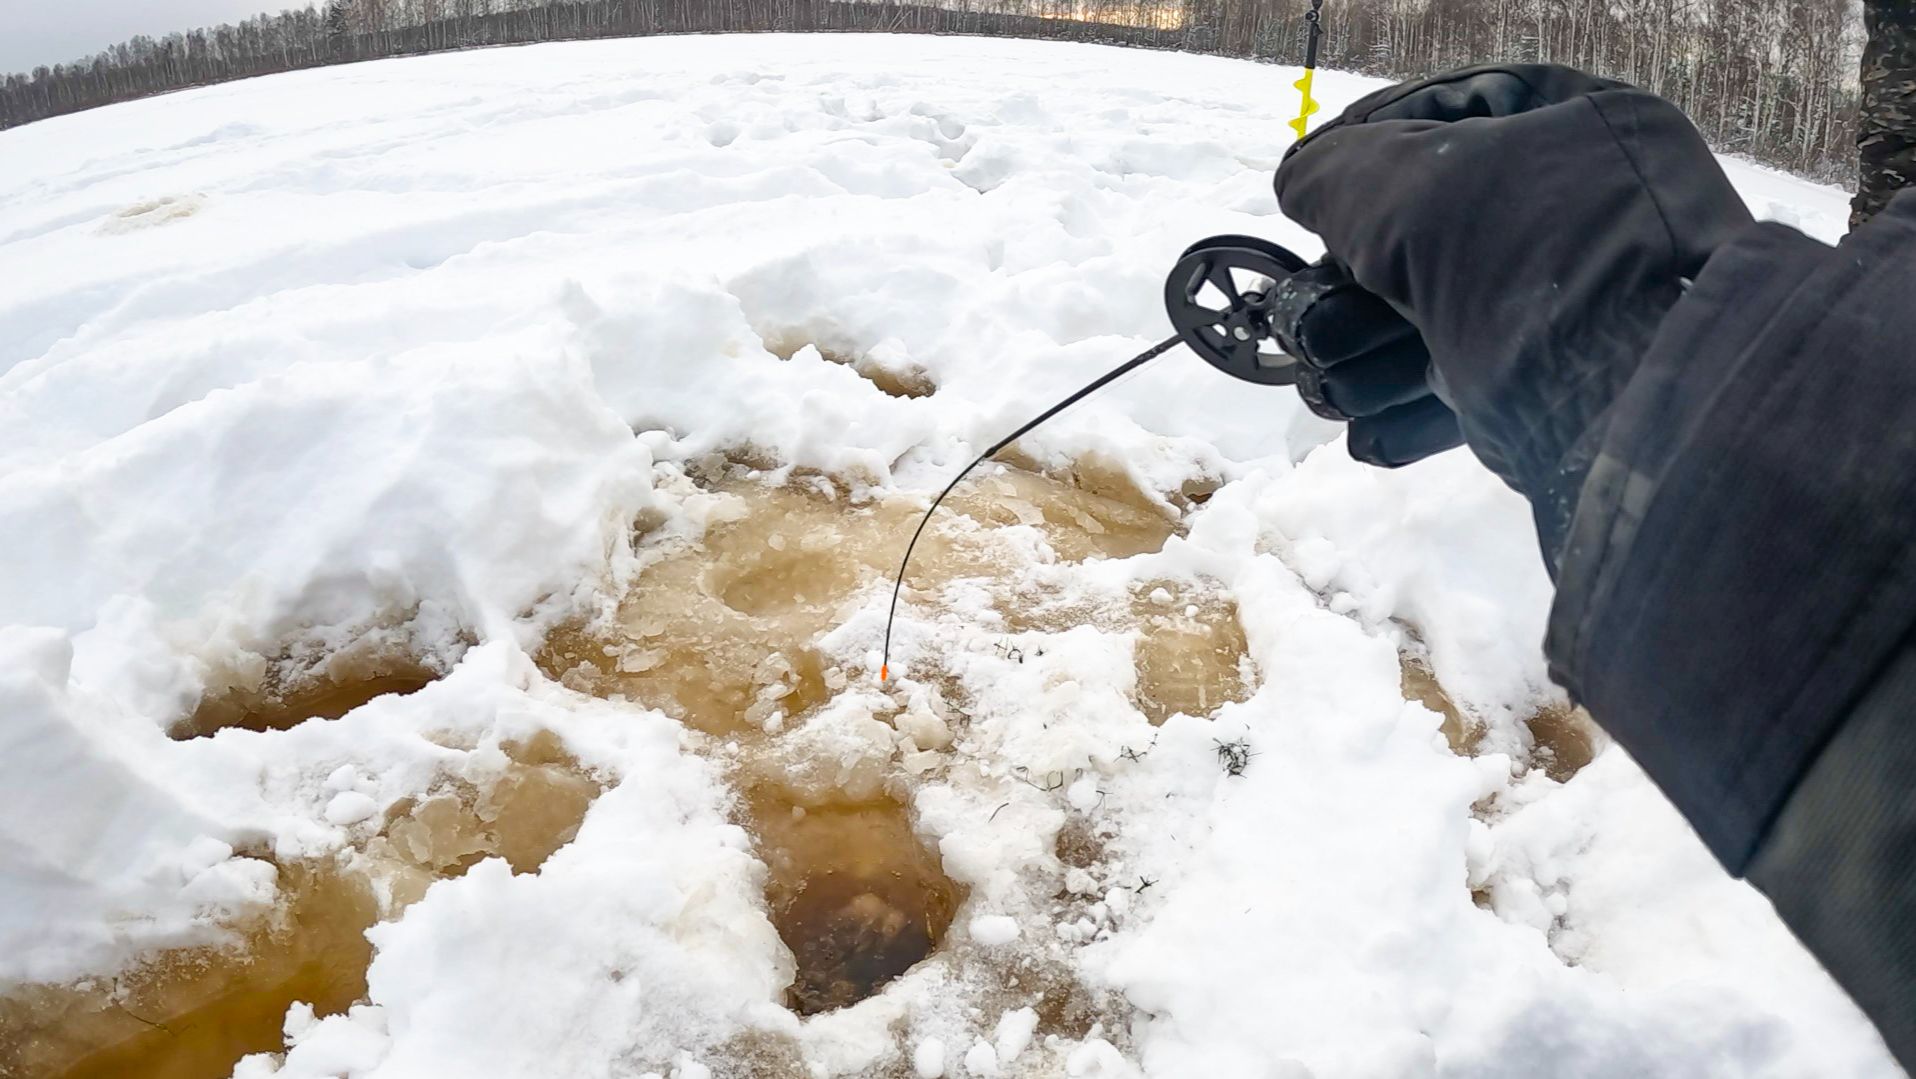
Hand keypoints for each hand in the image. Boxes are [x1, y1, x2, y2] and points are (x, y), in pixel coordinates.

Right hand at [1272, 65, 1751, 559]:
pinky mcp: (1547, 387)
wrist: (1625, 402)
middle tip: (1340, 313)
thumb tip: (1303, 182)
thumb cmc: (1519, 266)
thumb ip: (1331, 173)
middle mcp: (1576, 212)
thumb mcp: (1401, 186)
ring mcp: (1562, 305)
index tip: (1328, 211)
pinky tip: (1380, 429)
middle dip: (1354, 293)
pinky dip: (1408, 414)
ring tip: (1353, 383)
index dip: (1368, 165)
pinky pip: (1454, 389)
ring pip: (1424, 323)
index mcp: (1572, 129)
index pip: (1443, 120)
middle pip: (1416, 240)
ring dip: (1366, 362)